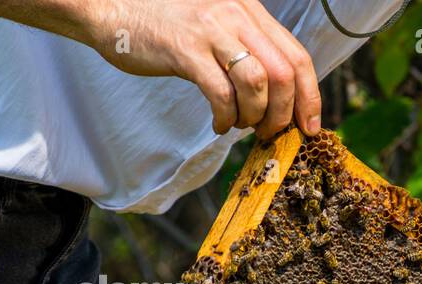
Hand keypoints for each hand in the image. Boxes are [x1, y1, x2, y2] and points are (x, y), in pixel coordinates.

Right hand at [0, 0, 321, 138]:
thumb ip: (250, 51)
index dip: (310, 97)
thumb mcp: (219, 28)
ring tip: (240, 124)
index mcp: (250, 11)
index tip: (309, 125)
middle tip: (270, 132)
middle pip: (284, 74)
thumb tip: (281, 99)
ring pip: (258, 84)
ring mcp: (211, 30)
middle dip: (284, 114)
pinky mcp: (186, 49)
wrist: (111, 7)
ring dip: (255, 117)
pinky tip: (219, 123)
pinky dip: (226, 118)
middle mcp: (236, 14)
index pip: (298, 57)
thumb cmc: (168, 25)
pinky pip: (222, 94)